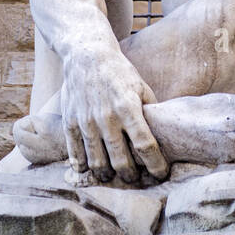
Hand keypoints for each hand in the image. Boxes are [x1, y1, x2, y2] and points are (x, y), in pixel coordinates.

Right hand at [61, 49, 167, 183]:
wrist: (86, 55)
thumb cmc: (118, 71)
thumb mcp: (141, 87)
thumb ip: (151, 111)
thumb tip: (164, 134)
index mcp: (128, 108)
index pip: (145, 146)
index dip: (155, 165)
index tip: (161, 174)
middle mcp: (107, 118)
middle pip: (121, 161)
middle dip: (131, 176)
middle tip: (135, 179)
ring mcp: (86, 121)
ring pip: (97, 162)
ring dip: (107, 175)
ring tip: (113, 176)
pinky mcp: (70, 122)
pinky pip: (75, 153)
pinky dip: (82, 166)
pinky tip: (89, 169)